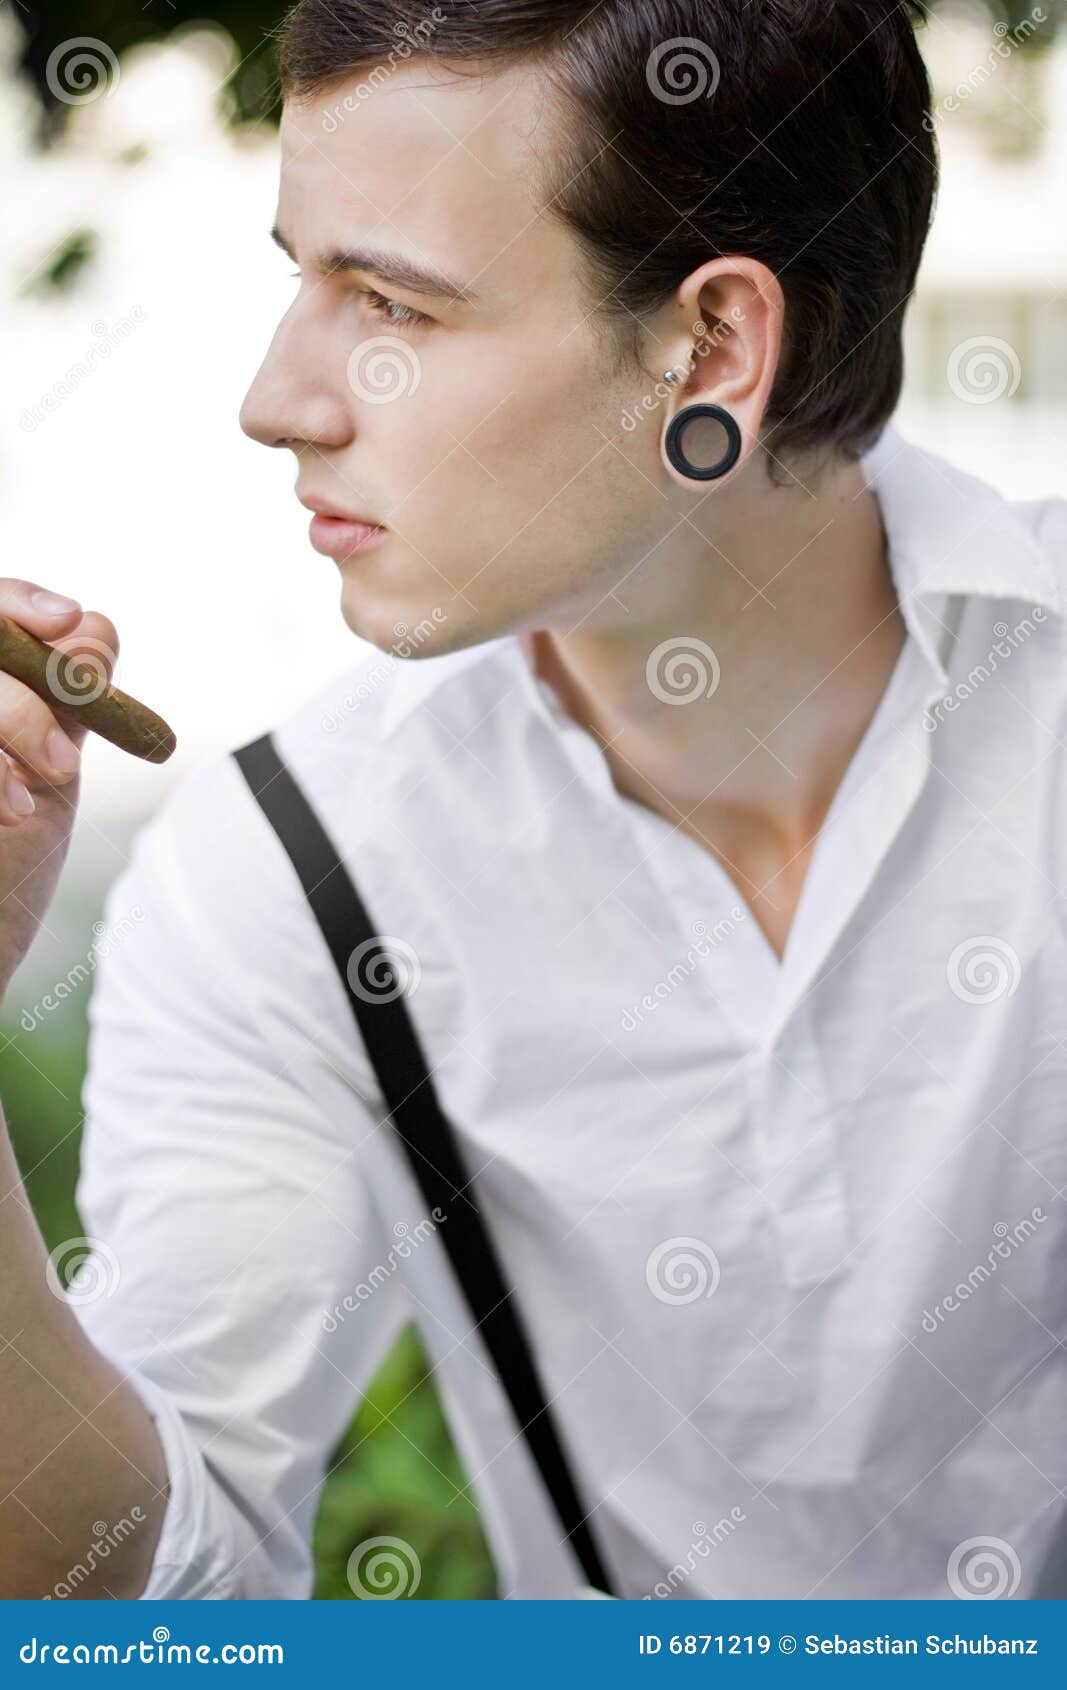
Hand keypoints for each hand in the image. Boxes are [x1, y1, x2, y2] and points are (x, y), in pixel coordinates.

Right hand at [0, 578, 119, 1003]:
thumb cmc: (2, 873)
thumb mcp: (48, 778)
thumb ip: (66, 702)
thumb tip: (92, 626)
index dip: (17, 601)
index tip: (68, 622)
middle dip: (20, 693)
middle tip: (65, 758)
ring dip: (11, 721)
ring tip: (33, 795)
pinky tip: (9, 814)